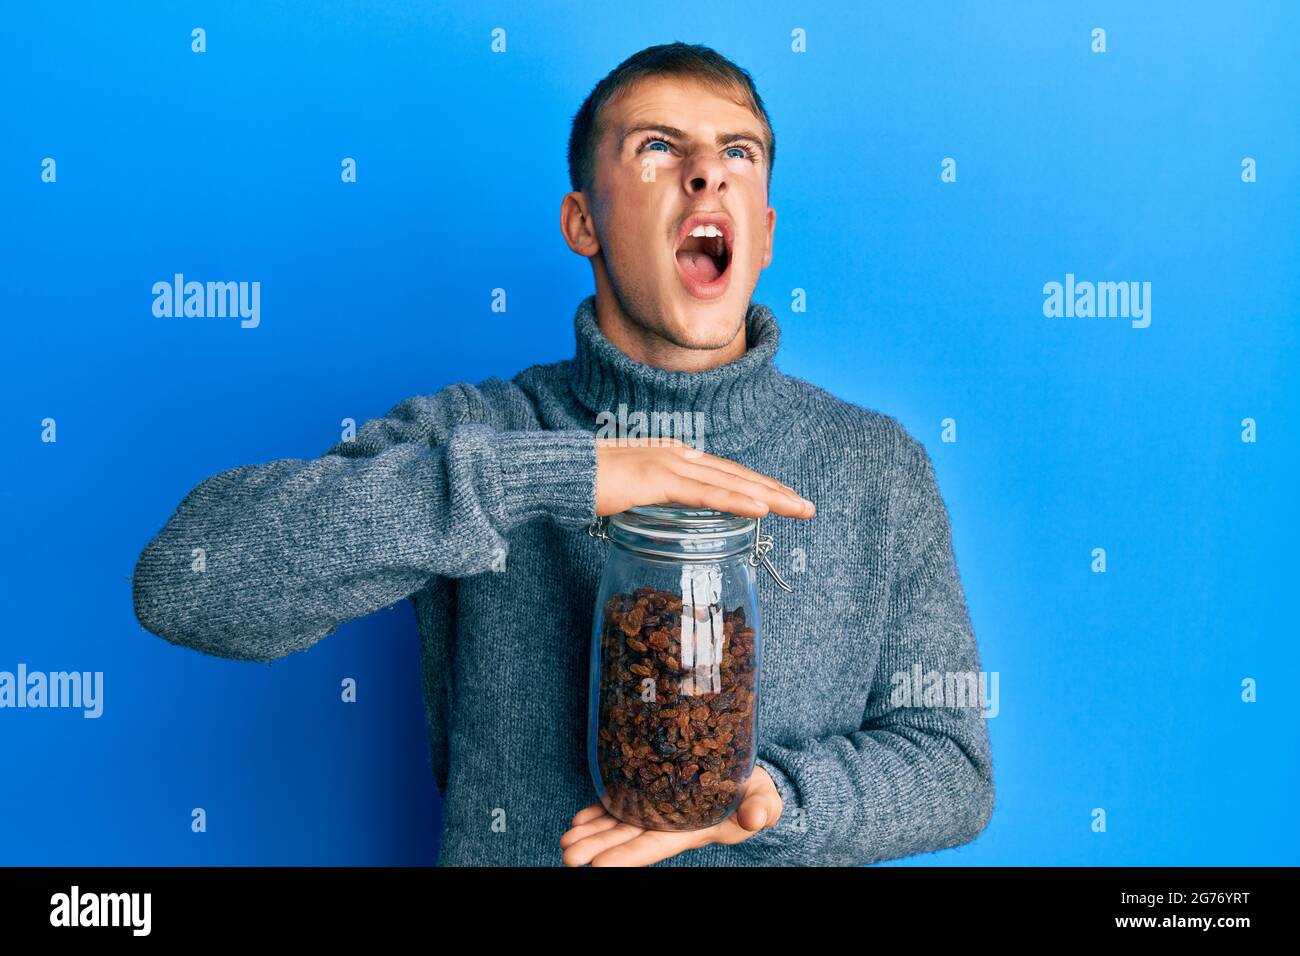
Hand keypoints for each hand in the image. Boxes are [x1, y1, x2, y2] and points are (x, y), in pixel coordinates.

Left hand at [560, 764, 782, 865]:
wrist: (749, 778)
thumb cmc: (758, 794)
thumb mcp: (764, 800)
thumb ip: (761, 809)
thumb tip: (754, 819)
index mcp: (691, 829)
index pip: (653, 846)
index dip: (626, 856)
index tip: (598, 865)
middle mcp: (668, 823)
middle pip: (627, 839)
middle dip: (598, 847)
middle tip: (568, 854)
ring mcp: (658, 808)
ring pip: (619, 823)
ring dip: (592, 832)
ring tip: (566, 840)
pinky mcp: (653, 789)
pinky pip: (622, 804)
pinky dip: (599, 810)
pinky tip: (579, 817)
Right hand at [596, 437, 814, 519]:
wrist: (558, 472)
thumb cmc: (588, 483)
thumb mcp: (633, 491)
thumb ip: (657, 499)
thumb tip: (670, 517)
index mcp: (674, 456)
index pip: (726, 473)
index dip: (758, 485)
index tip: (785, 499)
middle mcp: (678, 455)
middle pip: (737, 475)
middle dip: (776, 491)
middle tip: (808, 507)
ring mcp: (669, 465)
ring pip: (730, 483)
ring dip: (769, 497)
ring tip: (798, 509)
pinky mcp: (657, 480)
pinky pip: (706, 495)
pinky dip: (736, 501)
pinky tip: (761, 510)